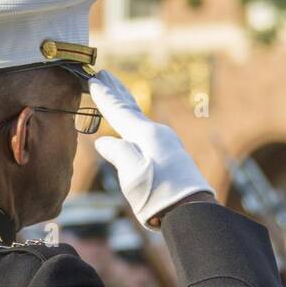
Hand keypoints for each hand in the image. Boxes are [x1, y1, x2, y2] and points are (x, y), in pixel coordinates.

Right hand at [89, 71, 214, 227]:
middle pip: (132, 109)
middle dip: (117, 91)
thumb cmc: (160, 196)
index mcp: (147, 135)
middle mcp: (158, 135)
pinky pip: (147, 132)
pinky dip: (136, 122)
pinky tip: (135, 127)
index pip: (119, 111)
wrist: (192, 213)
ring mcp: (167, 146)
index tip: (93, 78)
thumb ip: (117, 154)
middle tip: (105, 73)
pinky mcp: (172, 158)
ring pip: (141, 119)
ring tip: (119, 92)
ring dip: (127, 105)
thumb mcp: (133, 175)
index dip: (104, 97)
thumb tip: (104, 141)